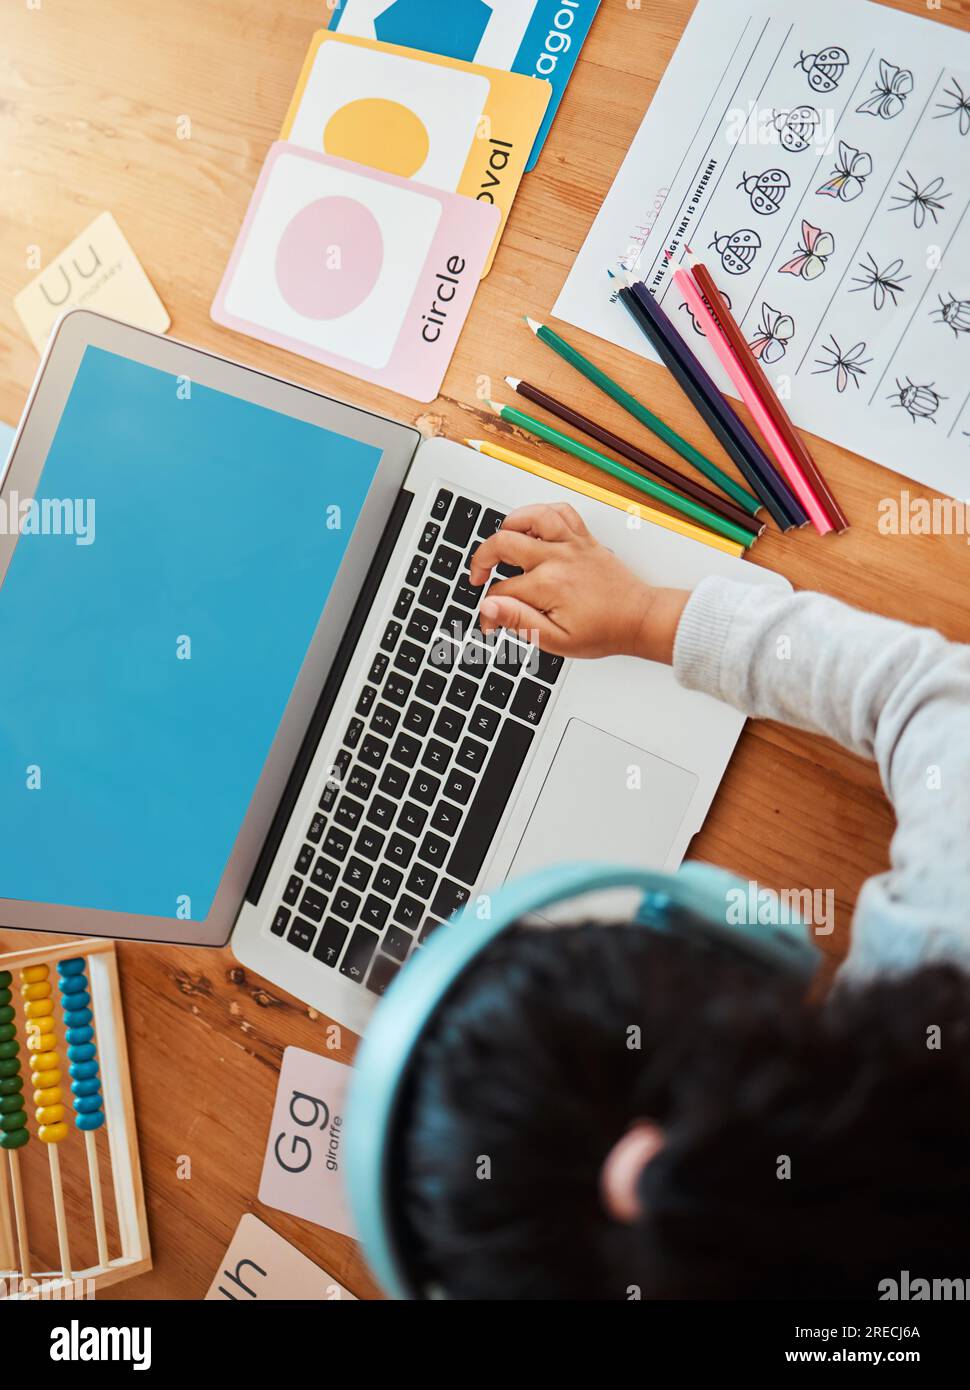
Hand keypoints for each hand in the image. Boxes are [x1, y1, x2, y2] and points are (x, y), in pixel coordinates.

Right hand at [468, 503, 689, 663]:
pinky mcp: (584, 538)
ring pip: (531, 516)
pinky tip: (533, 527)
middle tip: (479, 577)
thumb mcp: (556, 640)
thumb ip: (518, 621)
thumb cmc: (603, 631)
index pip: (500, 591)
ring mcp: (571, 544)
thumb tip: (488, 609)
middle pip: (503, 543)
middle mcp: (557, 558)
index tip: (491, 623)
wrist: (638, 619)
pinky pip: (561, 511)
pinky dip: (543, 513)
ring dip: (509, 526)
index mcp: (547, 585)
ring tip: (501, 544)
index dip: (489, 610)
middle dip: (481, 560)